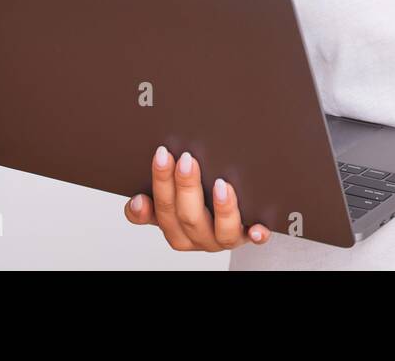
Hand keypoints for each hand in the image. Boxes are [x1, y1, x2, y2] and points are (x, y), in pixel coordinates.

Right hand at [124, 145, 271, 251]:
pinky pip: (253, 239)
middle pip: (187, 217)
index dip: (157, 187)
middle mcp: (197, 237)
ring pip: (221, 231)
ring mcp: (223, 239)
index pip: (159, 211)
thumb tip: (136, 201)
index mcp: (174, 227)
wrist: (234, 220)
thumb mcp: (171, 200)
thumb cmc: (198, 202)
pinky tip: (258, 228)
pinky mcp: (248, 237)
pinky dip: (256, 234)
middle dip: (185, 186)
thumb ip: (155, 198)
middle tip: (186, 159)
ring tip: (220, 184)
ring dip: (221, 208)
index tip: (160, 156)